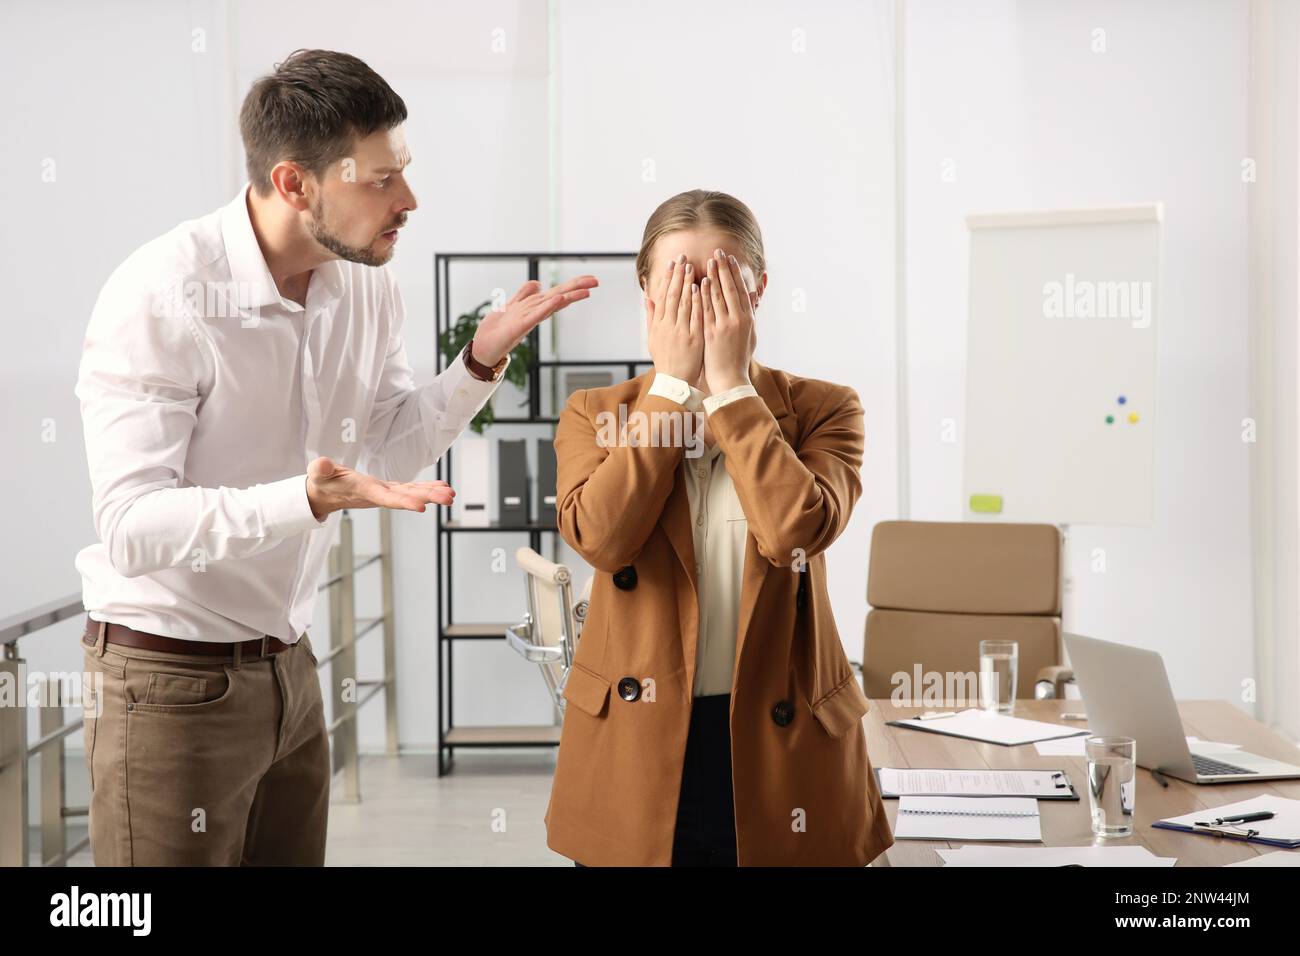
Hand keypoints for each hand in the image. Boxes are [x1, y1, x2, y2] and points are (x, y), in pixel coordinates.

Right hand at [305, 456, 454, 519]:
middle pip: (406, 497)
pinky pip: (410, 488)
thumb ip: (320, 470)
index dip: (403, 502)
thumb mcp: (317, 474)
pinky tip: (442, 486)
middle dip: (428, 497)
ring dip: (432, 494)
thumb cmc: (321, 482)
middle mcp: (378, 494)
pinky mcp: (387, 488)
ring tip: (451, 494)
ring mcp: (384, 492)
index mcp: (363, 491)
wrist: (323, 493)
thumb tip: (322, 464)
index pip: (385, 498)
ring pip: (412, 493)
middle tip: (449, 498)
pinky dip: (426, 487)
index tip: (421, 507)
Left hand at [472, 275, 598, 365]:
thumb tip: (537, 283)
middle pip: (559, 296)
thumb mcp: (509, 305)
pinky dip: (548, 307)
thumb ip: (523, 294)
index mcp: (533, 307)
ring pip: (552, 304)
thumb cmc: (496, 331)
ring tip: (586, 290)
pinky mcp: (520, 326)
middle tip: (597, 281)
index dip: (572, 285)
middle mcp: (534, 312)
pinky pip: (537, 315)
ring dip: (568, 297)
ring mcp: (529, 319)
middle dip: (577, 288)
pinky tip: (559, 299)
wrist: (482, 349)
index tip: (590, 279)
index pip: (556, 292)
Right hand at [646, 253, 702, 381]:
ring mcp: (680, 332)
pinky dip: (696, 302)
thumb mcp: (653, 338)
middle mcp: (668, 326)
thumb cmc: (666, 361)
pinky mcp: (693, 339)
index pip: (663, 296)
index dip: (667, 278)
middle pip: (672, 295)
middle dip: (677, 275)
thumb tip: (647, 298)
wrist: (675, 382)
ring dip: (686, 283)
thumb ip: (651, 317)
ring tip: (691, 266)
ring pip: (683, 303)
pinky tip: (699, 288)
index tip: (672, 263)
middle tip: (682, 257)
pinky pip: (694, 316)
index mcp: (659, 325)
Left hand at [702, 249, 754, 391]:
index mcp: (748, 319)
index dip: (735, 273)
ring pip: (719, 296)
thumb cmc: (739, 358)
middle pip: (731, 289)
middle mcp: (738, 320)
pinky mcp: (711, 333)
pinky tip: (700, 282)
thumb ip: (750, 315)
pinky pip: (707, 310)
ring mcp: (724, 326)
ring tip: (709, 261)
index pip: (741, 290)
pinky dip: (704, 294)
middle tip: (719, 252)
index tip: (730, 259)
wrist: (730, 379)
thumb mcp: (750, 335)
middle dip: (724, 268)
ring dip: (714, 276)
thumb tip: (753, 298)